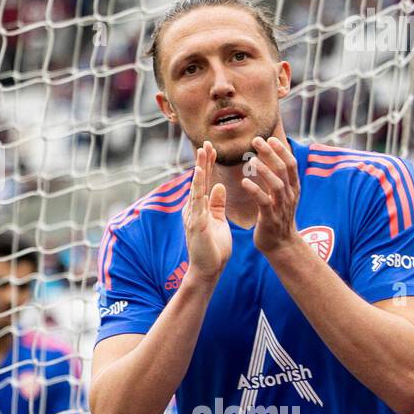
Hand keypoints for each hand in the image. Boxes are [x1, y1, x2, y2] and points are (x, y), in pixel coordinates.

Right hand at [182, 141, 230, 280]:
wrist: (208, 270)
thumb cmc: (213, 248)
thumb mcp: (218, 221)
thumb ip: (217, 204)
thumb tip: (220, 186)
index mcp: (199, 208)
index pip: (205, 182)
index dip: (208, 165)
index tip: (212, 148)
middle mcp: (193, 209)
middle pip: (199, 180)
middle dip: (203, 161)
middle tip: (207, 142)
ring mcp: (193, 215)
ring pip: (196, 187)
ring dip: (200, 168)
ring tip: (203, 152)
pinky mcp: (196, 223)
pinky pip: (197, 201)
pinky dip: (198, 185)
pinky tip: (201, 173)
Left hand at [240, 136, 301, 255]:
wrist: (281, 245)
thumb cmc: (278, 217)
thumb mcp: (283, 196)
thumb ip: (279, 178)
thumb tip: (273, 158)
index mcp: (293, 188)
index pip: (291, 164)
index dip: (281, 150)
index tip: (270, 138)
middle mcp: (289, 195)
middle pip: (283, 170)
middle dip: (271, 154)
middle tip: (257, 141)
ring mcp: (281, 207)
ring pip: (276, 185)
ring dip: (264, 171)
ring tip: (251, 160)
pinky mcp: (270, 219)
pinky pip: (264, 202)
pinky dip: (255, 191)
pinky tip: (245, 182)